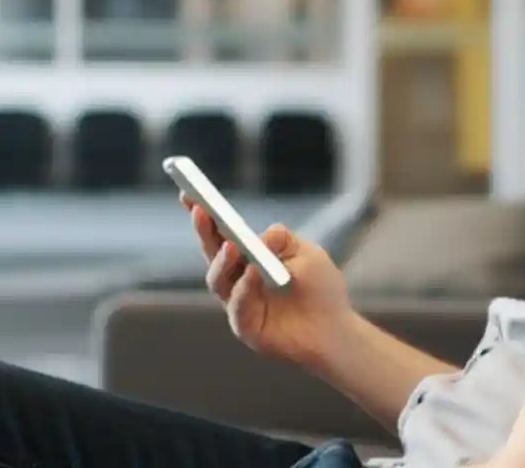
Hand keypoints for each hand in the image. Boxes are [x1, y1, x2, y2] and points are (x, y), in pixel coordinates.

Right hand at [180, 193, 353, 366]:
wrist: (336, 330)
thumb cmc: (320, 289)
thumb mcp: (307, 252)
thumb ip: (284, 239)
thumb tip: (264, 235)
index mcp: (248, 257)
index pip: (220, 233)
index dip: (204, 215)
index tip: (189, 193)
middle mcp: (236, 278)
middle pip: (212, 253)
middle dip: (204, 231)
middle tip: (200, 211)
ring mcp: (238, 303)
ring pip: (218, 280)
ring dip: (223, 260)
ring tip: (232, 245)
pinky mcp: (245, 327)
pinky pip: (238, 307)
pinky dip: (244, 288)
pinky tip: (254, 273)